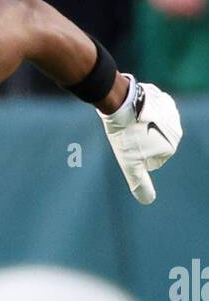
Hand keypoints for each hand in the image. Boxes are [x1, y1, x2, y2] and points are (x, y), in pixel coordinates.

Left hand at [97, 76, 181, 204]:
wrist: (123, 103)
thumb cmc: (126, 136)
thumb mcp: (130, 165)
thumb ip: (140, 183)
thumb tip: (148, 201)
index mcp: (171, 147)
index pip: (151, 160)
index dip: (136, 156)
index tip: (130, 146)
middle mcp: (176, 130)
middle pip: (152, 143)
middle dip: (140, 141)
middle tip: (129, 134)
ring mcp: (171, 113)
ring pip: (151, 128)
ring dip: (141, 127)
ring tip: (130, 124)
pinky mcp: (162, 100)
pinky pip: (150, 113)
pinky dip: (142, 114)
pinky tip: (134, 112)